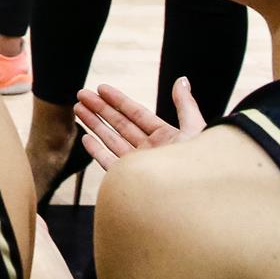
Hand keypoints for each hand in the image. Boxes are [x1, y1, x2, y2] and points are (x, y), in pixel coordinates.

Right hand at [74, 79, 204, 172]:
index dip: (118, 100)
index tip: (101, 88)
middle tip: (81, 94)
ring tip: (77, 109)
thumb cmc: (202, 164)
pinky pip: (109, 163)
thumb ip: (185, 104)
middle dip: (100, 108)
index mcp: (167, 137)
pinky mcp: (131, 182)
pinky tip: (86, 138)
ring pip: (111, 140)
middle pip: (120, 124)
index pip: (137, 114)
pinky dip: (96, 150)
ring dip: (94, 124)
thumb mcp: (196, 128)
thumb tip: (181, 79)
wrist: (197, 199)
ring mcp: (140, 166)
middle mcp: (151, 151)